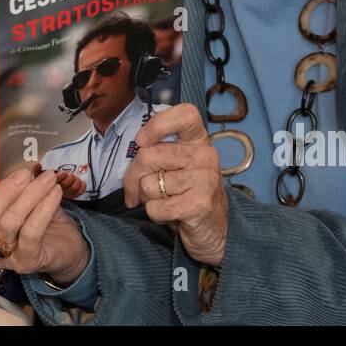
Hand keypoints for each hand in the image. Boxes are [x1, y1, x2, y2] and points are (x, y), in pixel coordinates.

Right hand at [0, 168, 89, 283]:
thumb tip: (10, 163)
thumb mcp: (14, 197)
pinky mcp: (26, 261)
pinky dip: (44, 209)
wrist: (64, 245)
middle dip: (1, 196)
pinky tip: (55, 193)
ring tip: (47, 178)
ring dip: (30, 196)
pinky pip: (31, 233)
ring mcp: (2, 256)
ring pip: (8, 225)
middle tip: (23, 174)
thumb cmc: (35, 215)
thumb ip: (3, 186)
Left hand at [123, 103, 227, 265]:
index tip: (142, 141)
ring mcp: (205, 179)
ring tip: (164, 201)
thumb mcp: (174, 167)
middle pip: (148, 155)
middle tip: (137, 191)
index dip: (157, 124)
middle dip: (133, 177)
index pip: (185, 114)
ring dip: (147, 198)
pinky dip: (155, 214)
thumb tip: (130, 165)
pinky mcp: (200, 204)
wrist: (214, 231)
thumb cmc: (187, 194)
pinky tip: (170, 214)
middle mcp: (205, 155)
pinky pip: (156, 207)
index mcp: (198, 140)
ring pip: (148, 184)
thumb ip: (155, 156)